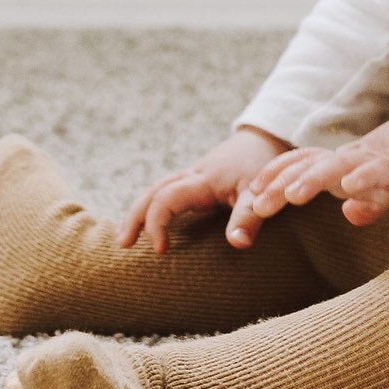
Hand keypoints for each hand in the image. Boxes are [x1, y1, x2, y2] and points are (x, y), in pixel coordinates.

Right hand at [115, 124, 292, 254]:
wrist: (265, 137)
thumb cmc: (262, 164)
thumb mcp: (259, 191)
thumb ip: (248, 216)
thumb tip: (237, 245)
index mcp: (203, 180)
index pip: (167, 199)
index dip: (157, 223)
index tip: (160, 250)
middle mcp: (192, 176)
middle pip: (153, 192)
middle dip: (135, 217)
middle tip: (123, 244)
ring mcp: (192, 176)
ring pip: (156, 188)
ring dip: (139, 211)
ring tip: (126, 238)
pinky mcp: (196, 179)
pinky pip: (166, 190)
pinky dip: (152, 205)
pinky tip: (149, 222)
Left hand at [228, 102, 388, 243]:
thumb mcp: (386, 191)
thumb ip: (366, 202)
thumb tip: (350, 213)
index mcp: (345, 166)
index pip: (302, 165)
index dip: (276, 177)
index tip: (252, 195)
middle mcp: (354, 161)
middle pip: (309, 166)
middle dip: (280, 184)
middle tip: (256, 204)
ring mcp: (376, 164)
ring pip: (337, 167)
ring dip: (312, 179)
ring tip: (292, 196)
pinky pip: (379, 174)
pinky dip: (363, 179)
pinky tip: (349, 189)